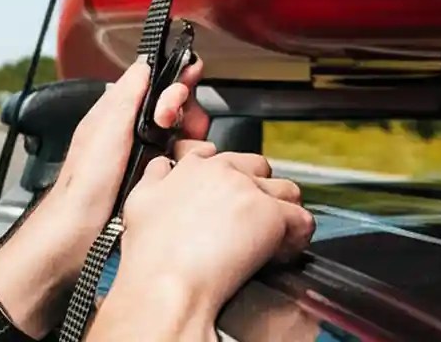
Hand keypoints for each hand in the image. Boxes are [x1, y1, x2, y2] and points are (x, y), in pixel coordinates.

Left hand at [0, 57, 209, 336]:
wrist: (75, 239)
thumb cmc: (82, 189)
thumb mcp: (106, 132)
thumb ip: (126, 96)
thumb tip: (144, 64)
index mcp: (116, 114)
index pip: (153, 84)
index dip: (174, 80)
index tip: (189, 80)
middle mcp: (128, 133)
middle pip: (172, 108)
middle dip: (185, 110)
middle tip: (181, 125)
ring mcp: (141, 158)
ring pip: (179, 135)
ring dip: (189, 137)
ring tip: (183, 150)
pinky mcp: (151, 182)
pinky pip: (178, 162)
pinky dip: (186, 162)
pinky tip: (183, 169)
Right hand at [89, 149, 314, 340]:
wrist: (167, 282)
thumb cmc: (150, 254)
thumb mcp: (138, 203)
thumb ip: (154, 178)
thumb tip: (161, 167)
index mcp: (193, 168)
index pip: (224, 158)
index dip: (232, 180)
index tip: (232, 200)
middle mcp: (223, 172)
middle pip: (259, 169)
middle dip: (261, 192)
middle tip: (253, 223)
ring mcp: (249, 190)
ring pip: (287, 191)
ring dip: (284, 213)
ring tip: (274, 239)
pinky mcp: (271, 214)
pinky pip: (302, 220)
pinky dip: (297, 238)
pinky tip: (282, 253)